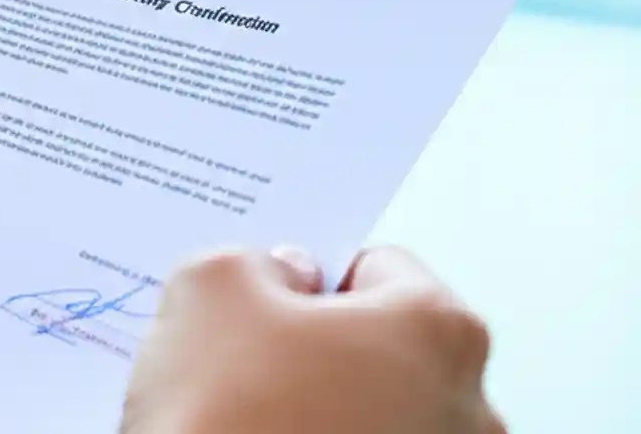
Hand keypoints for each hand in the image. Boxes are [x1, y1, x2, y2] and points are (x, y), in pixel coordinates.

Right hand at [121, 246, 502, 433]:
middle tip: (246, 365)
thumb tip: (277, 276)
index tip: (268, 302)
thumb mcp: (208, 288)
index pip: (373, 268)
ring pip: (373, 415)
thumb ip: (252, 260)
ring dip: (323, 413)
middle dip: (318, 351)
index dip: (308, 279)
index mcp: (437, 328)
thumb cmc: (228, 421)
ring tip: (250, 423)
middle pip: (383, 346)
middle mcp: (469, 408)